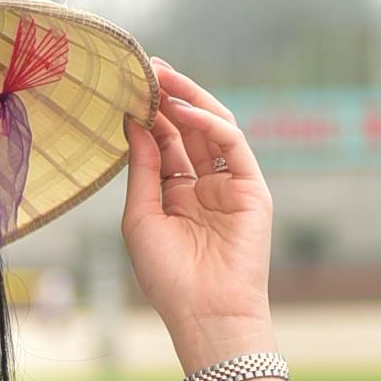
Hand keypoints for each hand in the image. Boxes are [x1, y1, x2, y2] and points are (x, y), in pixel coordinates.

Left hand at [121, 55, 274, 347]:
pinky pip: (233, 144)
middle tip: (147, 67)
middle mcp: (205, 185)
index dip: (147, 114)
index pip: (165, 142)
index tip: (127, 86)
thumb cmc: (168, 276)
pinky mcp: (253, 189)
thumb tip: (134, 120)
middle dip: (168, 97)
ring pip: (213, 128)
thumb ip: (142, 166)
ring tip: (162, 77)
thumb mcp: (141, 215)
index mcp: (177, 194)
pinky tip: (182, 110)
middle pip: (189, 129)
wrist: (204, 314)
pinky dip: (209, 122)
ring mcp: (232, 185)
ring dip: (188, 99)